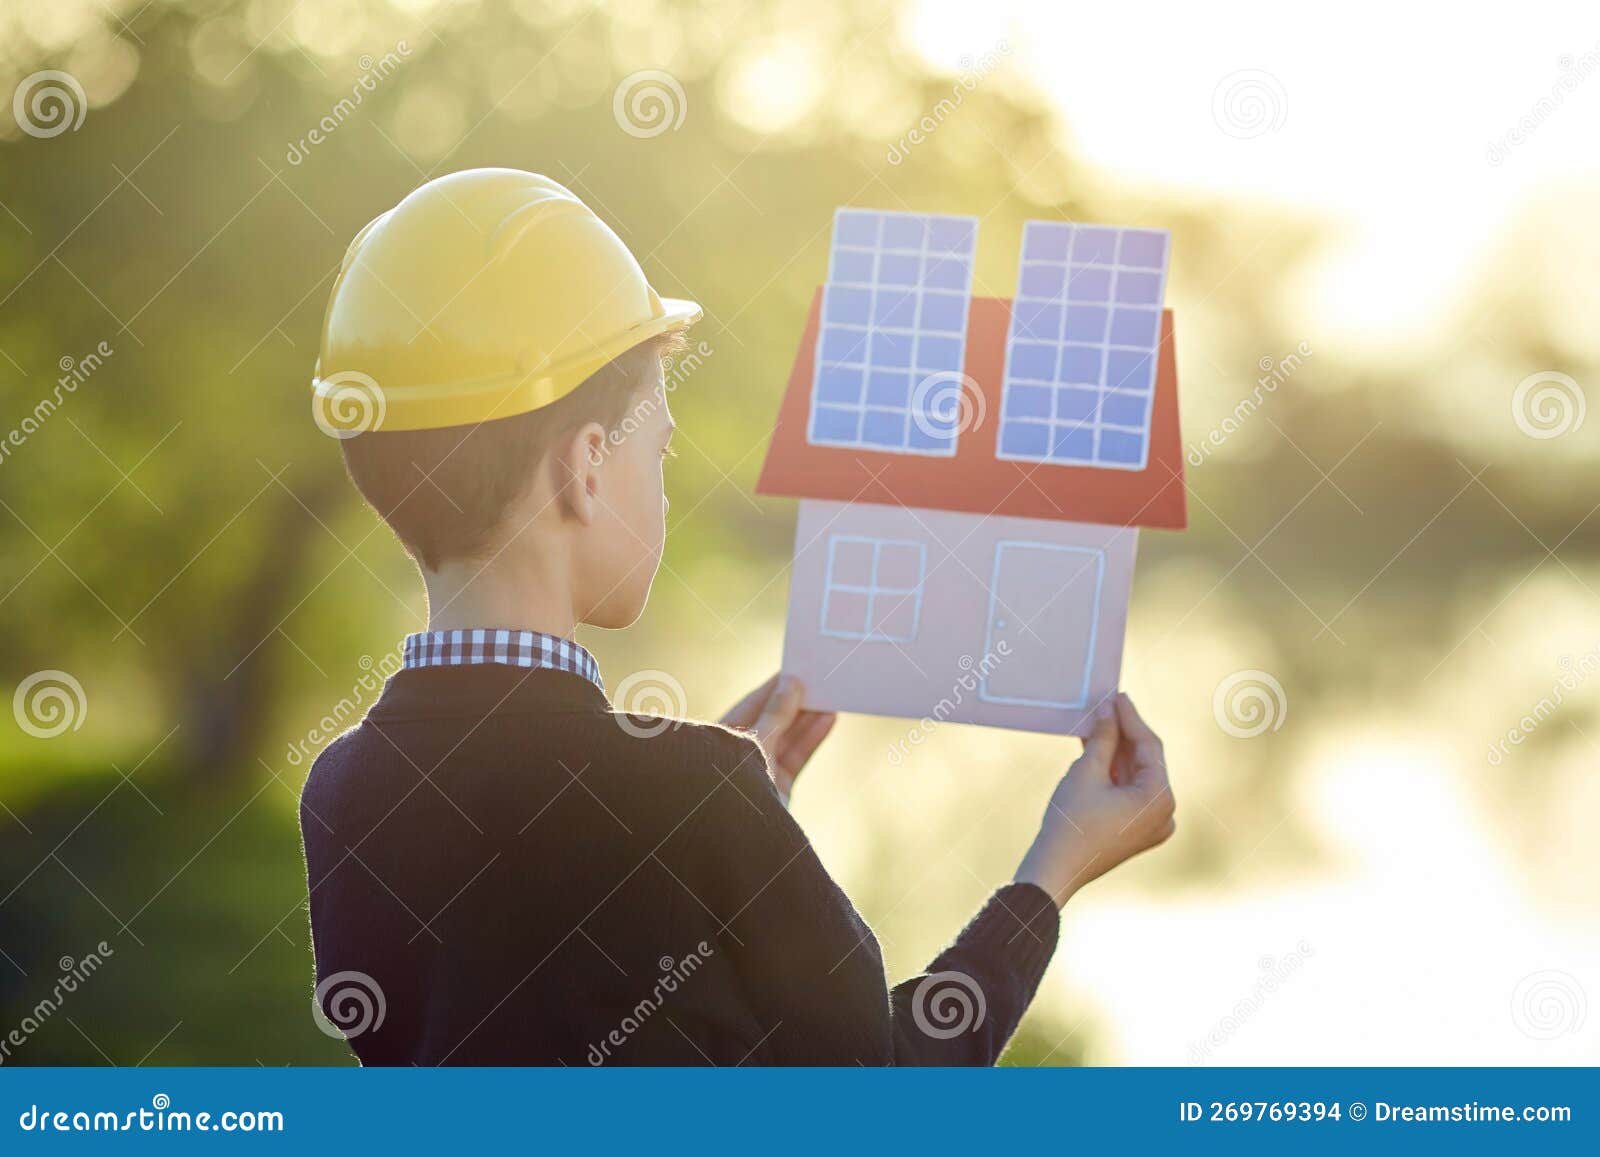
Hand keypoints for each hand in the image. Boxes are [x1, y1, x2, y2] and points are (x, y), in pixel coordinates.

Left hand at [720, 674, 836, 804]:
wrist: (742, 849)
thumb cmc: (733, 793)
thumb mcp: (755, 746)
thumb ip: (775, 715)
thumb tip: (792, 683)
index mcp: (716, 743)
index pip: (748, 706)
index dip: (771, 687)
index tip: (794, 667)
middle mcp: (735, 757)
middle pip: (770, 721)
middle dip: (793, 701)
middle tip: (818, 677)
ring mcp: (757, 775)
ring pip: (786, 738)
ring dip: (807, 717)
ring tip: (830, 694)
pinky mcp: (777, 790)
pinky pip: (796, 757)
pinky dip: (812, 739)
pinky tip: (829, 719)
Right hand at [1014, 692, 1175, 907]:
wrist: (1056, 869)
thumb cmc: (1072, 822)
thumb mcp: (1087, 772)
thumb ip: (1103, 738)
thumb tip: (1109, 711)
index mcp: (1159, 798)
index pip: (1150, 746)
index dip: (1131, 717)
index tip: (1117, 696)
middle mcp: (1164, 813)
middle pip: (1145, 761)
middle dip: (1123, 734)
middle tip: (1106, 707)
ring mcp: (1152, 825)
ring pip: (1136, 777)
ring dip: (1116, 752)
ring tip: (1097, 725)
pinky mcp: (1137, 831)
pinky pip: (1129, 794)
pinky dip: (1114, 774)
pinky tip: (1096, 751)